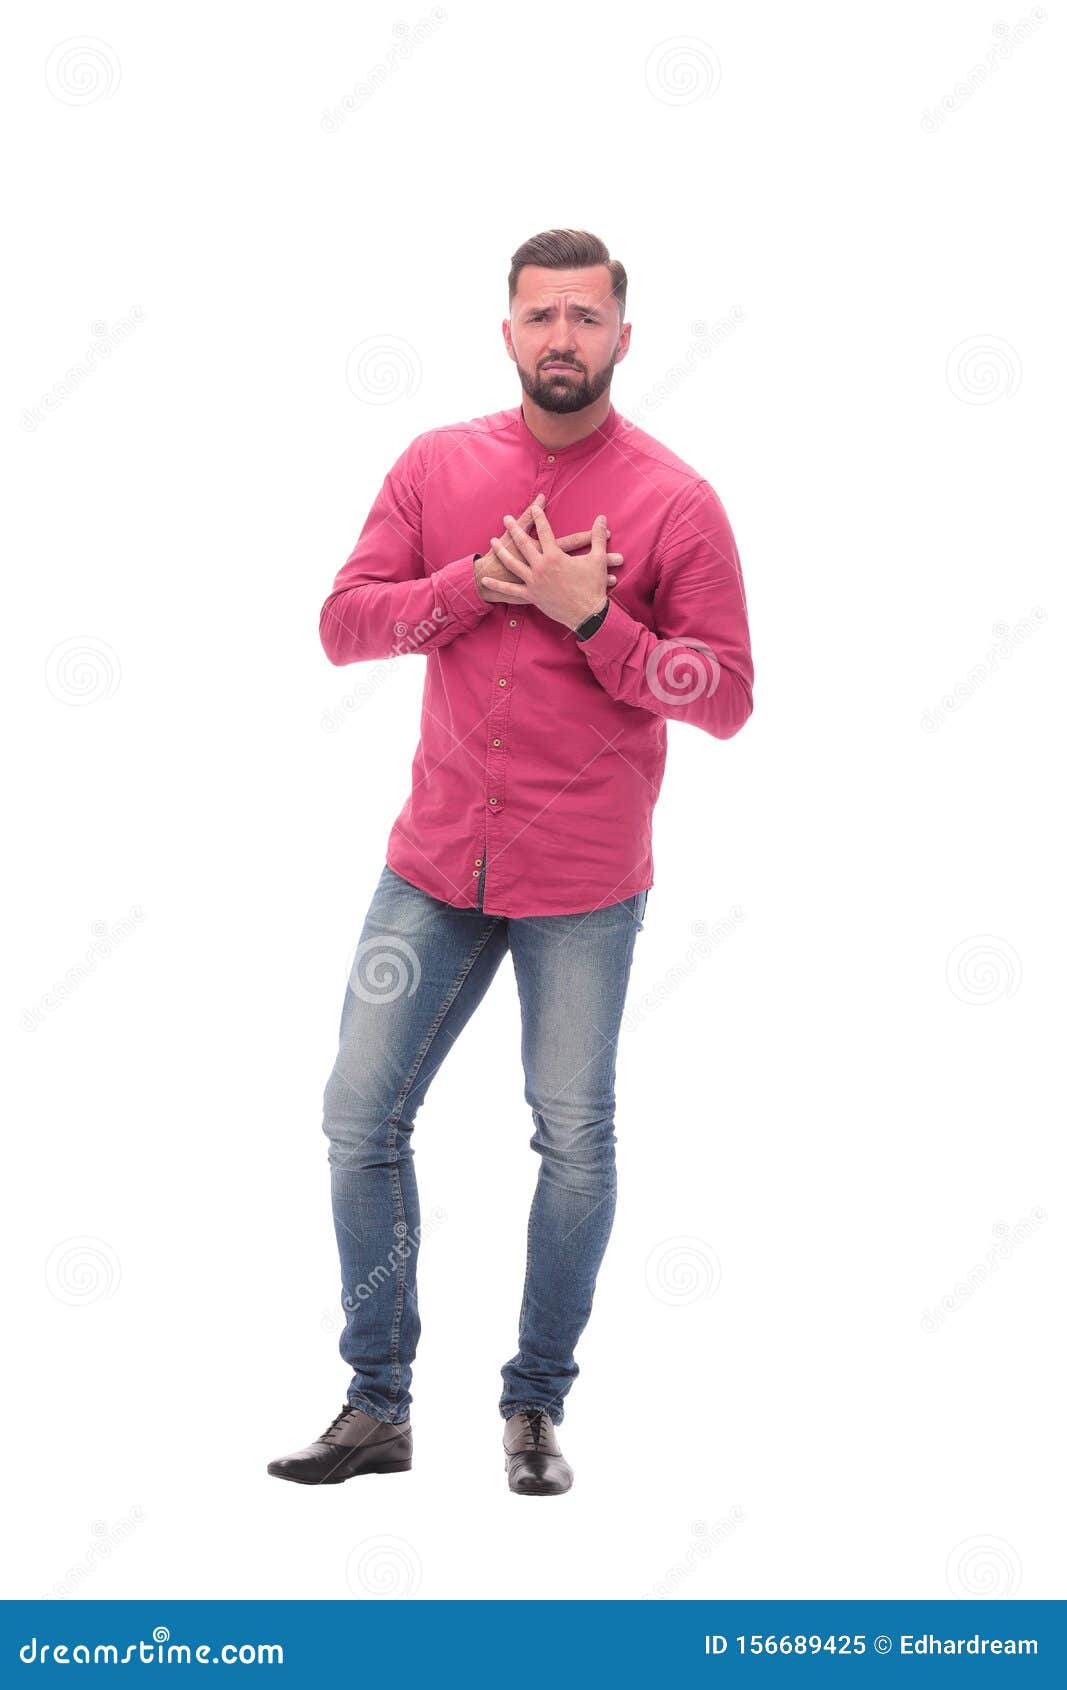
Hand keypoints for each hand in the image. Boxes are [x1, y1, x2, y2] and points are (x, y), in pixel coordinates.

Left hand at [481, 502, 613, 629]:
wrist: (588, 614)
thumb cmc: (593, 586)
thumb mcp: (598, 559)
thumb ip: (597, 537)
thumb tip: (602, 518)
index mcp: (555, 556)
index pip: (545, 531)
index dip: (539, 517)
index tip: (534, 507)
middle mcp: (541, 567)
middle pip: (523, 543)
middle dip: (514, 529)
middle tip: (506, 518)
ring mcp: (534, 582)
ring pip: (512, 563)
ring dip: (501, 551)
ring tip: (492, 541)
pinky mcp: (531, 596)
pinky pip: (510, 590)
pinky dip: (497, 584)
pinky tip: (485, 578)